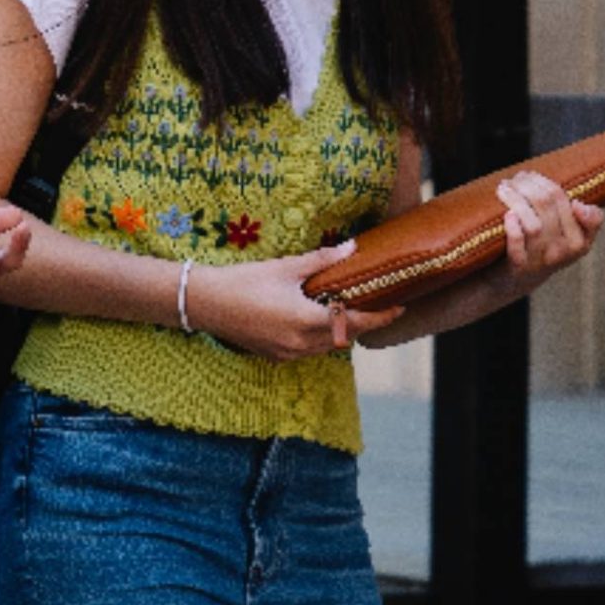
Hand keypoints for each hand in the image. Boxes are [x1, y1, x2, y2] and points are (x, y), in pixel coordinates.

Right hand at [198, 241, 404, 361]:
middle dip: (362, 323)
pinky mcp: (275, 356)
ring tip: (348, 312)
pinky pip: (308, 350)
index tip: (399, 307)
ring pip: (328, 346)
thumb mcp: (285, 267)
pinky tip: (316, 321)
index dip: (381, 316)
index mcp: (307, 321)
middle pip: (346, 337)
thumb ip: (322, 261)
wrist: (204, 303)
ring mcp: (287, 353)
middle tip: (376, 304)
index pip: (357, 322)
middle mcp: (301, 343)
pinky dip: (319, 338)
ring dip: (341, 332)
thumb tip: (352, 248)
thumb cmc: (243, 281)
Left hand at [497, 171, 602, 279]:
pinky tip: (507, 215)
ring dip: (517, 200)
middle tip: (515, 178)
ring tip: (503, 187)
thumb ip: (582, 218)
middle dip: (530, 185)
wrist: (513, 282)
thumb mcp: (568, 237)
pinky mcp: (518, 267)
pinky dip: (513, 230)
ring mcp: (541, 260)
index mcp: (580, 241)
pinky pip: (518, 246)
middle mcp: (564, 251)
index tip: (533, 176)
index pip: (567, 203)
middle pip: (549, 207)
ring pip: (534, 224)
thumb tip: (578, 203)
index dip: (550, 185)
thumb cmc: (540, 249)